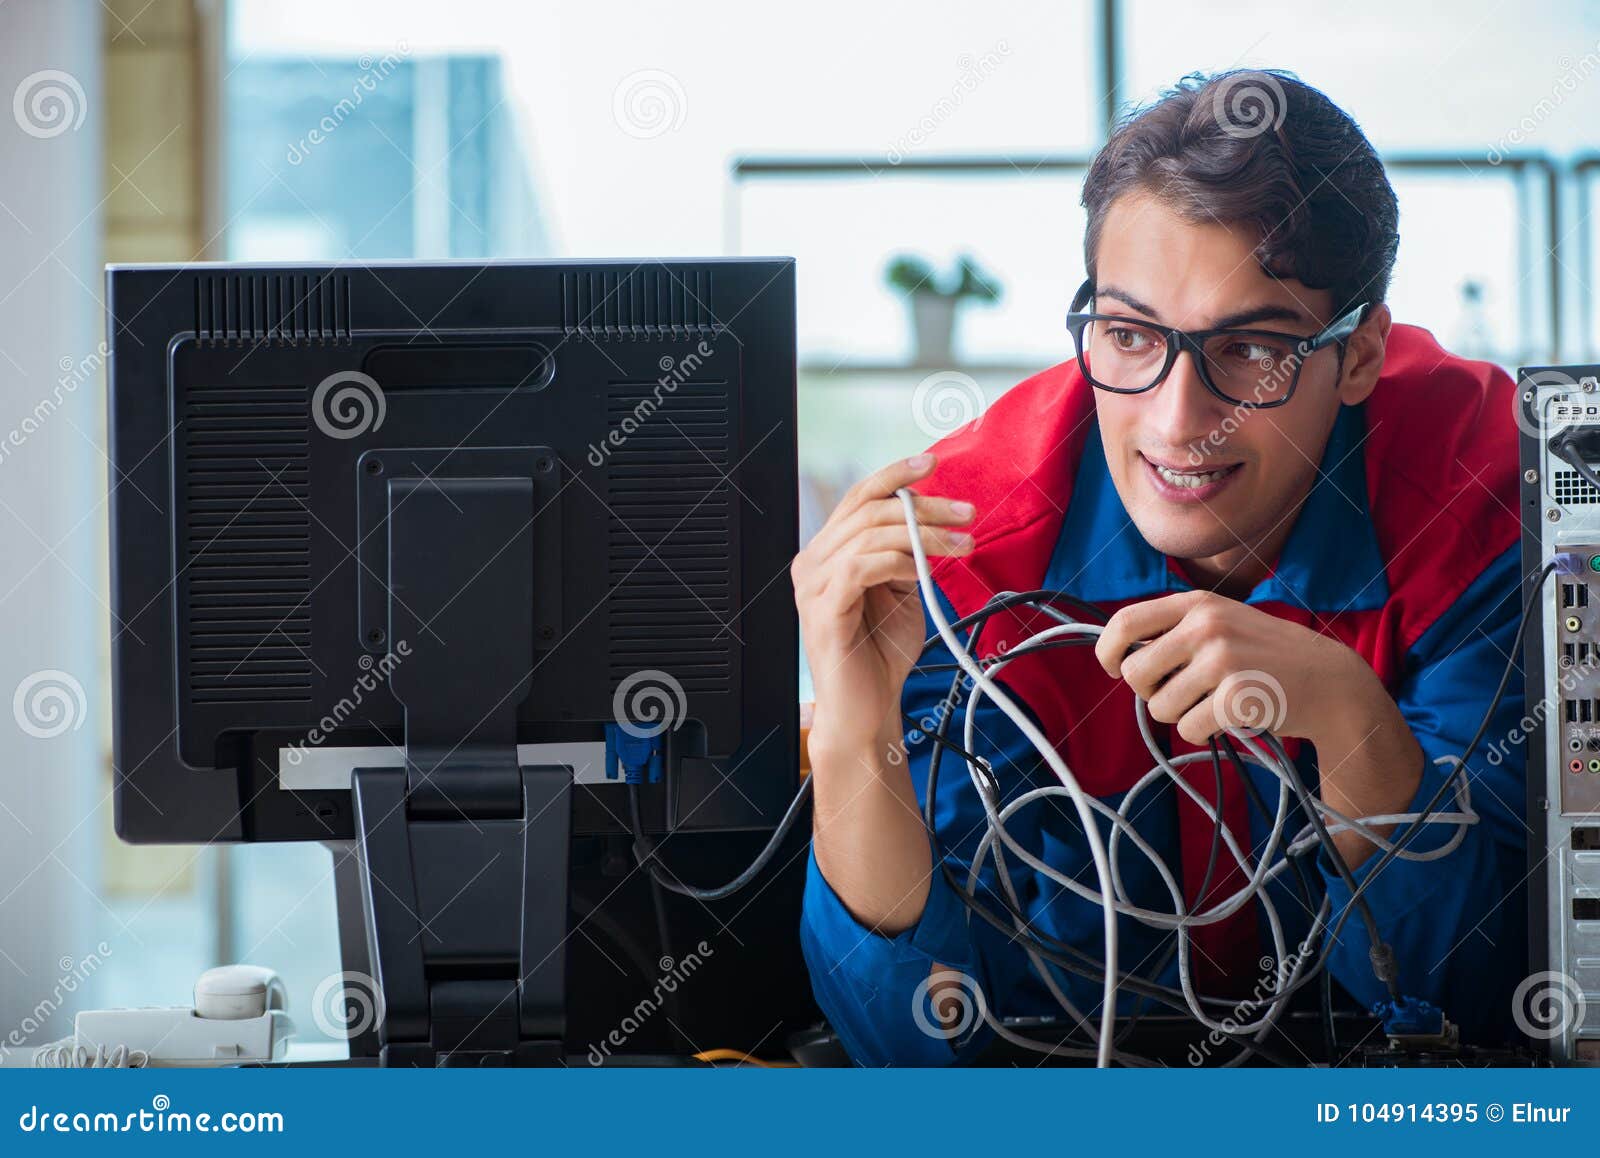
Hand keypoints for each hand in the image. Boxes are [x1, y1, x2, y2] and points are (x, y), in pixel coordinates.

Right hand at [792, 454, 974, 756]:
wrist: (866, 711)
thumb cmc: (881, 655)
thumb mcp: (900, 590)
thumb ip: (905, 553)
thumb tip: (927, 517)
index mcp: (829, 553)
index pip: (858, 498)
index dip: (894, 475)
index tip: (932, 463)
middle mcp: (813, 563)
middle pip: (869, 510)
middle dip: (924, 507)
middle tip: (966, 514)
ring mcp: (813, 585)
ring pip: (870, 534)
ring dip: (923, 535)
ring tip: (961, 545)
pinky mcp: (823, 609)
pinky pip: (862, 567)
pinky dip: (898, 560)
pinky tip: (923, 571)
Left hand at [1092, 590, 1381, 746]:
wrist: (1330, 683)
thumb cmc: (1266, 658)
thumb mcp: (1222, 624)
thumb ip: (1175, 632)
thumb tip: (1117, 658)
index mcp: (1198, 603)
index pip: (1125, 622)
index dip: (1107, 651)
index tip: (1113, 667)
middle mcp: (1206, 625)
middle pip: (1133, 673)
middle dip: (1149, 692)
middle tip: (1181, 693)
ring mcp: (1221, 660)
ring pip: (1158, 707)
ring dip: (1180, 715)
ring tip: (1215, 703)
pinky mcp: (1235, 697)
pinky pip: (1187, 729)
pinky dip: (1203, 732)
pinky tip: (1231, 717)